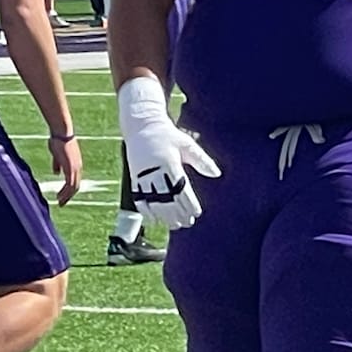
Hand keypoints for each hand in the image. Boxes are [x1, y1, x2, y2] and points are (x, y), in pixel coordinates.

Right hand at [48, 136, 82, 205]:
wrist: (61, 132)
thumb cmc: (58, 140)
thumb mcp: (57, 155)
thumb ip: (58, 164)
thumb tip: (56, 173)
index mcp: (75, 164)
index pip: (75, 180)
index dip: (69, 189)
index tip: (63, 196)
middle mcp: (78, 167)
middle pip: (76, 186)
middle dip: (68, 196)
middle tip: (62, 203)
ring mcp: (76, 168)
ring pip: (73, 187)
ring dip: (66, 196)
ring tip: (60, 203)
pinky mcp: (71, 168)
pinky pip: (69, 184)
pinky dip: (65, 192)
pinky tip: (59, 197)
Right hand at [118, 77, 220, 229]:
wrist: (141, 127)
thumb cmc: (167, 135)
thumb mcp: (186, 144)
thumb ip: (201, 159)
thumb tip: (217, 173)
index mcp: (168, 163)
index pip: (180, 188)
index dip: (188, 203)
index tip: (197, 213)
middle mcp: (154, 171)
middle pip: (167, 198)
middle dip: (178, 213)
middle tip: (188, 222)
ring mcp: (142, 176)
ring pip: (154, 201)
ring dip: (164, 215)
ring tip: (176, 225)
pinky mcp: (134, 178)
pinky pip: (139, 199)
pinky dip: (146, 211)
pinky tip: (156, 220)